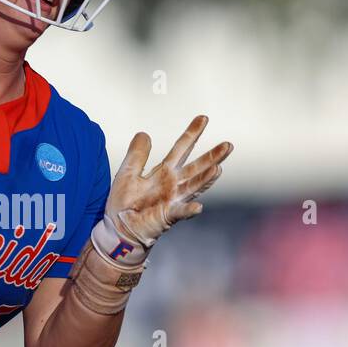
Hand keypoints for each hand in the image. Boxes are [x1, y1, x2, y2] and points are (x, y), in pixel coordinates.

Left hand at [106, 115, 232, 251]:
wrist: (118, 228)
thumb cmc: (124, 203)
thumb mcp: (127, 172)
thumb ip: (137, 155)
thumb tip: (144, 133)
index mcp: (164, 173)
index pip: (181, 149)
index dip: (192, 134)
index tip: (203, 118)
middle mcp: (173, 185)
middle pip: (196, 167)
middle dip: (212, 157)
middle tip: (228, 145)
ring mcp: (172, 201)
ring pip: (193, 187)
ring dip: (206, 179)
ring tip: (218, 168)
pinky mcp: (166, 216)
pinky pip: (179, 212)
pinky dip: (188, 210)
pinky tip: (197, 206)